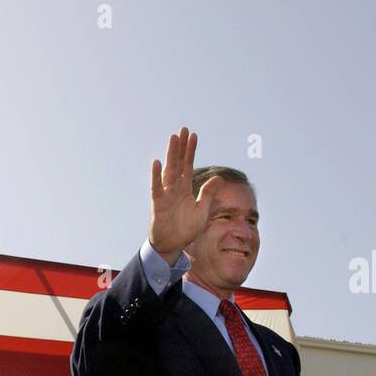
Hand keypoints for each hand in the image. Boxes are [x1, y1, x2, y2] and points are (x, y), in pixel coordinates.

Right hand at [148, 127, 223, 262]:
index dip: (191, 151)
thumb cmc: (185, 230)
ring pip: (169, 171)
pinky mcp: (158, 204)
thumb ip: (208, 194)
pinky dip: (156, 176)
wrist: (172, 246)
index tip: (193, 135)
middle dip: (181, 147)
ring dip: (171, 155)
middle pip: (178, 163)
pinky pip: (157, 188)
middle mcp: (175, 188)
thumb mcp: (202, 211)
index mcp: (185, 189)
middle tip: (183, 129)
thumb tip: (219, 178)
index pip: (188, 165)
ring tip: (173, 139)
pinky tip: (157, 162)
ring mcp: (166, 195)